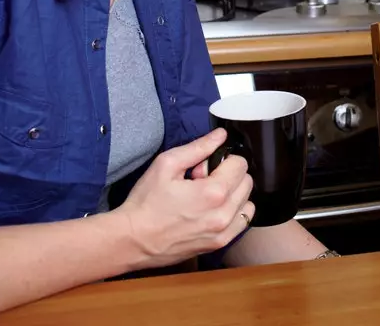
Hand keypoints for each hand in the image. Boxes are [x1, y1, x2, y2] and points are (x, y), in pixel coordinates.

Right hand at [115, 128, 254, 268]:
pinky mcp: (219, 244)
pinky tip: (212, 211)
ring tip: (206, 199)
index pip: (240, 164)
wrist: (132, 240)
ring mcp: (223, 232)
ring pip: (247, 202)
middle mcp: (224, 214)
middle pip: (246, 182)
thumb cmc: (145, 202)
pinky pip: (242, 222)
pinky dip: (233, 213)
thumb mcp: (167, 164)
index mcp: (213, 192)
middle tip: (201, 182)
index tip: (202, 168)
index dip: (222, 160)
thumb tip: (221, 135)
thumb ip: (198, 147)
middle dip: (228, 176)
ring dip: (233, 195)